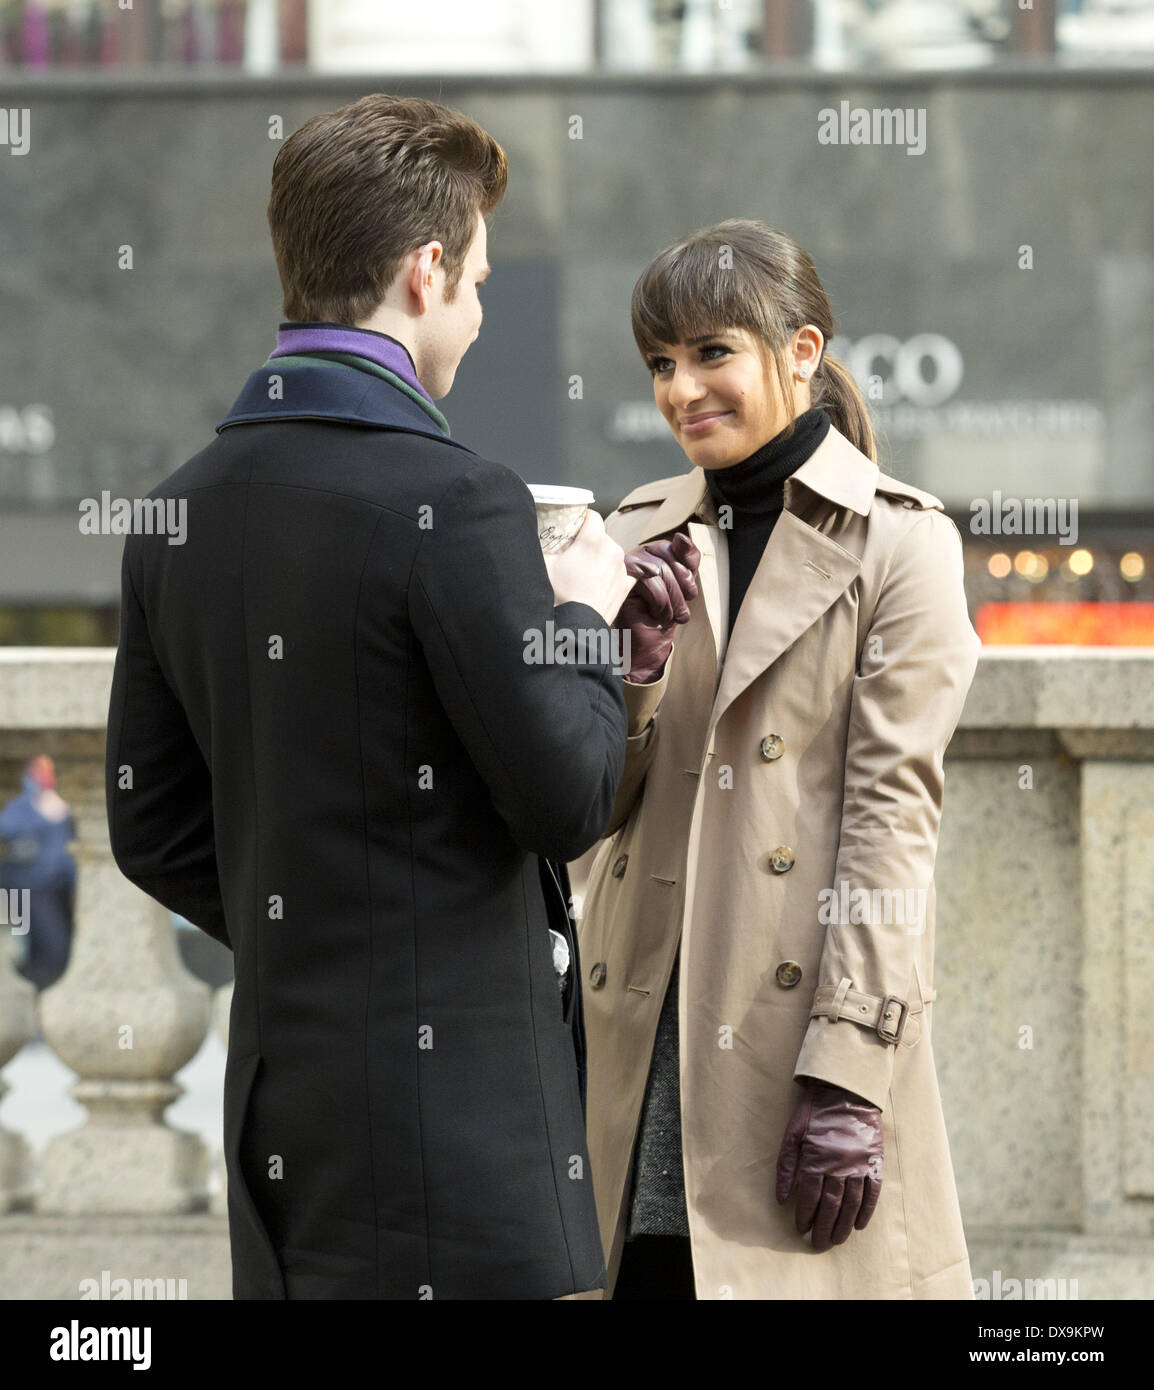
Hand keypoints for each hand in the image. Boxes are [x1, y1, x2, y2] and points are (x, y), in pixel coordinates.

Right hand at [544, 511, 634, 622]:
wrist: (575, 628)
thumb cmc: (558, 596)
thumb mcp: (542, 566)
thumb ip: (541, 546)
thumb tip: (530, 537)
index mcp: (594, 540)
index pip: (591, 515)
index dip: (580, 518)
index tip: (571, 526)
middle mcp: (613, 550)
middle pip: (601, 535)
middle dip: (587, 541)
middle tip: (571, 552)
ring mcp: (622, 569)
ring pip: (611, 553)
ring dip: (599, 557)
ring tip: (583, 571)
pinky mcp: (625, 586)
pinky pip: (621, 572)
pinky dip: (612, 574)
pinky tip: (600, 581)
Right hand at [616, 532, 700, 683]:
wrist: (647, 645)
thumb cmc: (665, 616)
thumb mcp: (684, 586)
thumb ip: (688, 560)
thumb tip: (681, 537)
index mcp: (656, 553)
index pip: (680, 548)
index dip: (688, 572)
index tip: (689, 593)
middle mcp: (640, 555)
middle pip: (671, 559)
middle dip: (682, 589)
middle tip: (681, 610)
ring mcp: (628, 567)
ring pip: (661, 570)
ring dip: (673, 601)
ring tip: (670, 617)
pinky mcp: (620, 582)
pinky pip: (650, 581)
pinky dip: (660, 603)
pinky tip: (654, 616)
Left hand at [775, 1080, 882, 1251]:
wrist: (846, 1090)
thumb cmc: (815, 1111)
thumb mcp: (793, 1133)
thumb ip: (786, 1166)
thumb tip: (781, 1198)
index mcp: (816, 1159)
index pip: (809, 1197)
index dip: (804, 1216)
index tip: (801, 1229)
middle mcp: (838, 1166)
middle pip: (831, 1206)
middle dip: (823, 1228)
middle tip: (819, 1244)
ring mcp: (859, 1165)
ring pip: (852, 1204)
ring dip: (844, 1226)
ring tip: (837, 1240)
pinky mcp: (874, 1162)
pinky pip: (872, 1192)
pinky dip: (867, 1211)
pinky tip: (860, 1225)